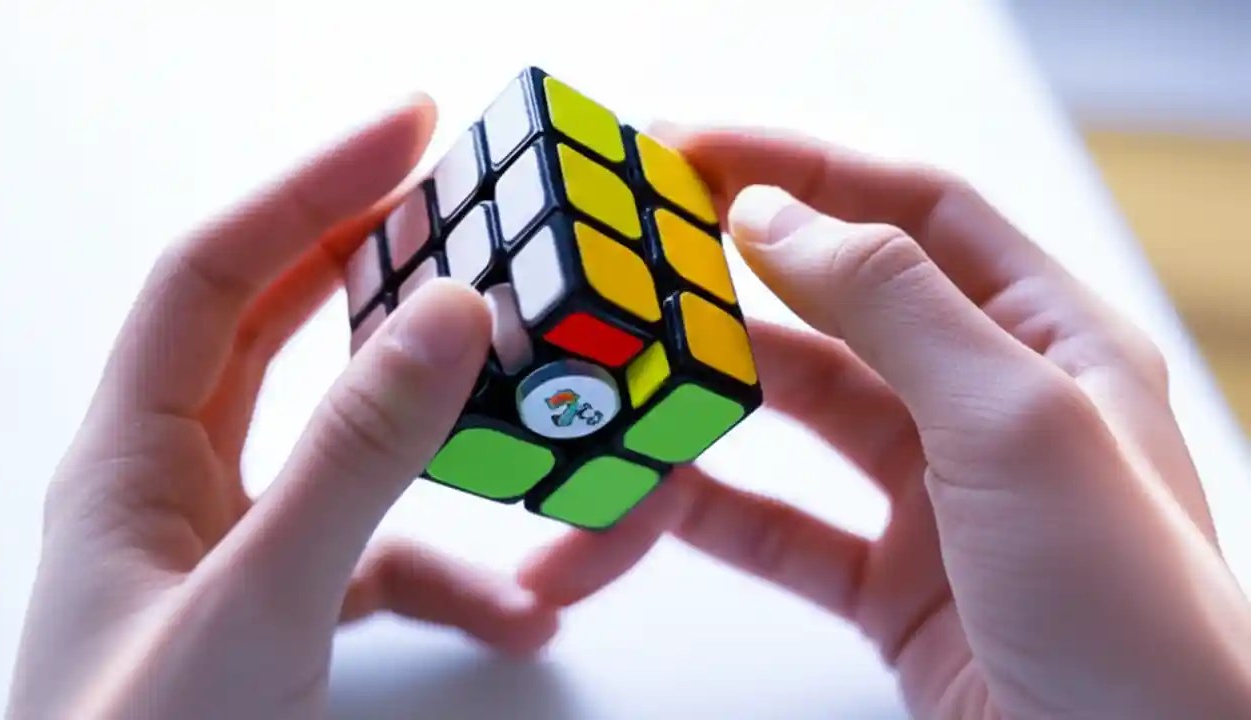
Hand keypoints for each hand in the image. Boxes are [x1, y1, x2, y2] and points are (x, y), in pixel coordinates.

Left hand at [6, 96, 605, 719]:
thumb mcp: (259, 603)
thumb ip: (355, 459)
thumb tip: (445, 316)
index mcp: (131, 461)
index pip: (218, 274)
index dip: (310, 189)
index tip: (404, 135)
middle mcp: (174, 491)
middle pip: (275, 331)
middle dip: (368, 264)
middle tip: (457, 209)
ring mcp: (231, 555)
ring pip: (339, 442)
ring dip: (428, 422)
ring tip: (506, 389)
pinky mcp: (281, 619)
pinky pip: (378, 560)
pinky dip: (453, 568)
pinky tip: (516, 603)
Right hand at [521, 126, 1250, 717]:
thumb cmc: (1133, 618)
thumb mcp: (1017, 424)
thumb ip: (895, 306)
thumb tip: (777, 217)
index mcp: (1048, 342)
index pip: (913, 211)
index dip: (804, 169)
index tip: (699, 157)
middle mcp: (989, 408)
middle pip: (839, 310)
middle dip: (736, 281)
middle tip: (641, 259)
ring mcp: (939, 499)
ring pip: (800, 419)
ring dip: (711, 399)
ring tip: (631, 382)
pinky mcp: (894, 585)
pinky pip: (783, 527)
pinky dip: (711, 508)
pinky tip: (654, 494)